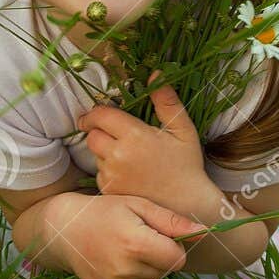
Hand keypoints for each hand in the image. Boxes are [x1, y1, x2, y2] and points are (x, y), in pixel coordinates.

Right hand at [54, 192, 205, 278]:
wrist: (64, 230)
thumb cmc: (105, 210)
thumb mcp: (139, 206)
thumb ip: (172, 221)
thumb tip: (205, 232)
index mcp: (137, 245)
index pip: (178, 259)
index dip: (173, 245)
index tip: (158, 234)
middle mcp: (126, 271)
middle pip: (166, 271)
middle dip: (160, 257)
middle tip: (138, 238)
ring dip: (147, 268)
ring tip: (125, 249)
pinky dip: (133, 278)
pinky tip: (117, 261)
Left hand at [77, 73, 211, 214]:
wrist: (186, 205)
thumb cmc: (186, 165)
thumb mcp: (182, 130)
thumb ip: (167, 101)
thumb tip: (156, 73)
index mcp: (135, 136)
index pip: (100, 116)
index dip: (94, 113)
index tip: (95, 115)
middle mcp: (118, 156)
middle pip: (92, 135)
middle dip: (98, 132)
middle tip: (114, 135)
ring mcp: (112, 176)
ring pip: (95, 155)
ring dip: (104, 152)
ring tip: (128, 157)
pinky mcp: (109, 192)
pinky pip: (100, 174)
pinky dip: (108, 171)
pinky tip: (129, 174)